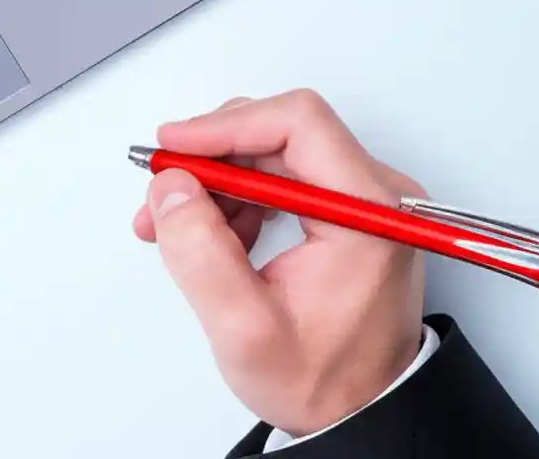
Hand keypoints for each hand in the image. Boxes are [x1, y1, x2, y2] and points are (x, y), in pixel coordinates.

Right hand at [133, 90, 426, 436]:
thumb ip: (202, 254)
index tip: (174, 147)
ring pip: (274, 155)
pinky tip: (210, 235)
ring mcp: (362, 200)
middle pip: (281, 133)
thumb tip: (171, 188)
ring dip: (218, 181)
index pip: (297, 124)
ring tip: (175, 225)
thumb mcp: (245, 329)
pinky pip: (282, 178)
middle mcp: (375, 194)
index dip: (226, 127)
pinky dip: (237, 197)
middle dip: (211, 158)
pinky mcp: (346, 211)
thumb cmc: (323, 381)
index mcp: (367, 213)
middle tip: (162, 190)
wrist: (364, 413)